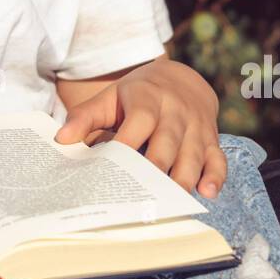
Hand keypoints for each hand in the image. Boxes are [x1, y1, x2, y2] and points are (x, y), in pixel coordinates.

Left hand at [53, 56, 226, 198]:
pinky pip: (217, 158)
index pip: (140, 119)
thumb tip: (61, 139)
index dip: (129, 142)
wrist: (181, 78)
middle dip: (157, 166)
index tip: (114, 167)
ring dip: (185, 176)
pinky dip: (215, 176)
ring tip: (174, 199)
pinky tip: (207, 193)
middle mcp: (175, 111)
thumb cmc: (137, 95)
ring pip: (193, 153)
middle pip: (168, 141)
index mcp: (148, 98)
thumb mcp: (111, 97)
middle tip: (144, 194)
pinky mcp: (211, 139)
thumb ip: (86, 116)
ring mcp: (196, 126)